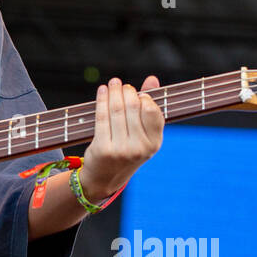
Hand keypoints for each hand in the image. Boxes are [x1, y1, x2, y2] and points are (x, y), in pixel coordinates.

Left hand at [78, 76, 163, 201]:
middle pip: (133, 107)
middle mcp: (140, 148)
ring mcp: (121, 150)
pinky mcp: (103, 149)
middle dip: (126, 91)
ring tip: (112, 84)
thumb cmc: (126, 150)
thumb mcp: (142, 133)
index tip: (136, 92)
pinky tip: (102, 91)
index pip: (152, 111)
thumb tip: (152, 79)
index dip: (144, 97)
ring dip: (113, 92)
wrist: (105, 178)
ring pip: (116, 110)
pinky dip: (101, 100)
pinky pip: (102, 117)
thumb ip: (149, 106)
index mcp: (154, 144)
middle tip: (120, 85)